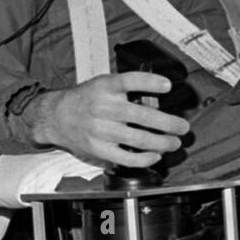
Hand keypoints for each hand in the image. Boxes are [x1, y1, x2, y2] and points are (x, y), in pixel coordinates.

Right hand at [29, 73, 190, 167]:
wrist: (57, 117)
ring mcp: (101, 129)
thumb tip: (159, 95)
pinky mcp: (98, 148)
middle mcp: (104, 107)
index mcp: (106, 87)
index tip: (168, 85)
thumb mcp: (103, 84)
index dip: (150, 82)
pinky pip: (126, 157)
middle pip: (142, 115)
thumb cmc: (86, 99)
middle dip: (169, 123)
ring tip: (174, 143)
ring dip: (162, 142)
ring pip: (138, 138)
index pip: (130, 80)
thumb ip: (125, 88)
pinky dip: (145, 158)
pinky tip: (155, 155)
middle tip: (183, 127)